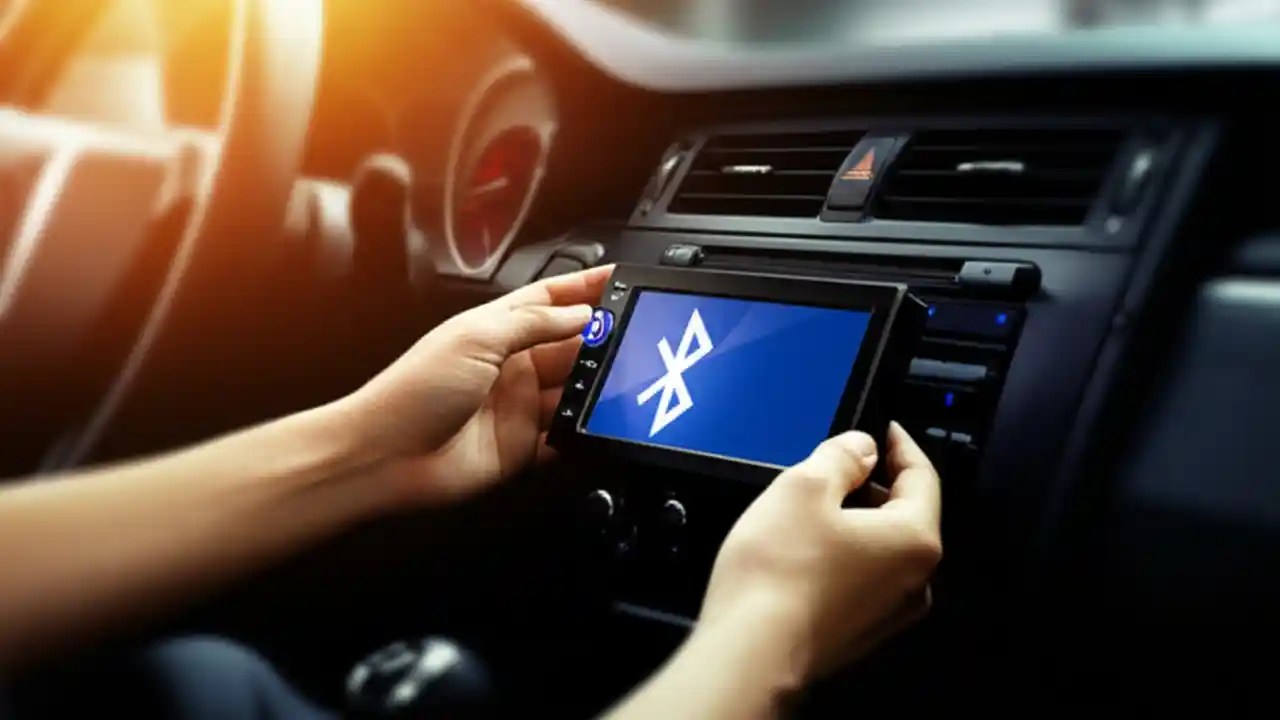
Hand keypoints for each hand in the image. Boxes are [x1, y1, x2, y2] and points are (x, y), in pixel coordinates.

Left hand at [339, 265, 611, 505]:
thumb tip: (580, 312)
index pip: (553, 300)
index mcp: (497, 330)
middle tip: (637, 338)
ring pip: (575, 393)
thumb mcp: (476, 337)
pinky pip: (564, 439)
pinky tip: (598, 426)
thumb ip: (533, 323)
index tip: (624, 280)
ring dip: (598, 388)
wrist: (384, 456)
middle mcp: (511, 367)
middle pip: (572, 347)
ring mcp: (517, 408)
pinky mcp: (520, 449)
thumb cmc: (413, 390)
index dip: (588, 289)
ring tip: (624, 382)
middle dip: (604, 342)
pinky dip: (583, 434)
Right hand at [696, 423, 941, 689]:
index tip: (882, 428)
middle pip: (903, 513)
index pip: (922, 476)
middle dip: (869, 484)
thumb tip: (861, 447)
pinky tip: (801, 552)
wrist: (750, 653)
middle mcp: (914, 581)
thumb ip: (841, 455)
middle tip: (829, 466)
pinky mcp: (859, 632)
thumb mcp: (804, 486)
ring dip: (852, 522)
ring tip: (805, 512)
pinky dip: (840, 556)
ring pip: (879, 548)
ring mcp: (888, 612)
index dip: (899, 444)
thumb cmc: (778, 576)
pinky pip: (861, 579)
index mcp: (915, 540)